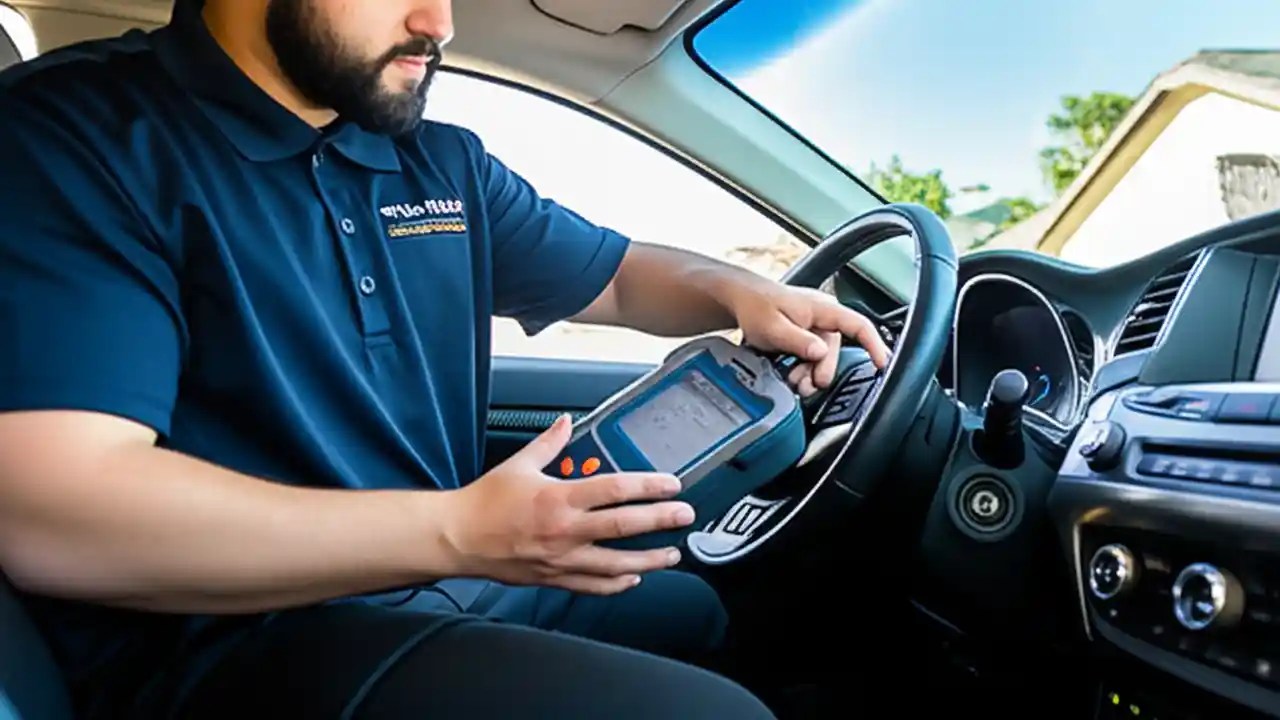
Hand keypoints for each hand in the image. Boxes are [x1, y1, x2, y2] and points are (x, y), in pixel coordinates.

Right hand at [441, 415, 695, 594]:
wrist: (458, 538)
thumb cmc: (484, 503)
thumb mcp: (519, 464)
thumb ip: (549, 443)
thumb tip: (565, 422)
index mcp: (559, 498)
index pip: (615, 489)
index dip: (649, 486)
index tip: (671, 484)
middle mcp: (565, 530)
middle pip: (625, 526)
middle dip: (661, 520)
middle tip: (685, 516)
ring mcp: (562, 558)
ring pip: (616, 563)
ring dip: (649, 559)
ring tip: (672, 554)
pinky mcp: (554, 578)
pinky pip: (593, 585)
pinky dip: (616, 583)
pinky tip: (633, 578)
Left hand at [726, 280, 890, 396]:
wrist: (739, 299)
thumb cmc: (755, 307)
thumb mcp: (773, 327)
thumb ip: (798, 341)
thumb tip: (821, 352)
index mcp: (823, 308)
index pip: (859, 325)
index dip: (874, 346)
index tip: (882, 366)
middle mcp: (824, 316)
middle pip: (836, 350)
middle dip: (822, 371)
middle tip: (805, 385)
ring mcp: (815, 326)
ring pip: (823, 357)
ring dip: (810, 373)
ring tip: (792, 381)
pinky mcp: (806, 336)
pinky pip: (812, 357)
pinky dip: (803, 368)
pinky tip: (789, 373)